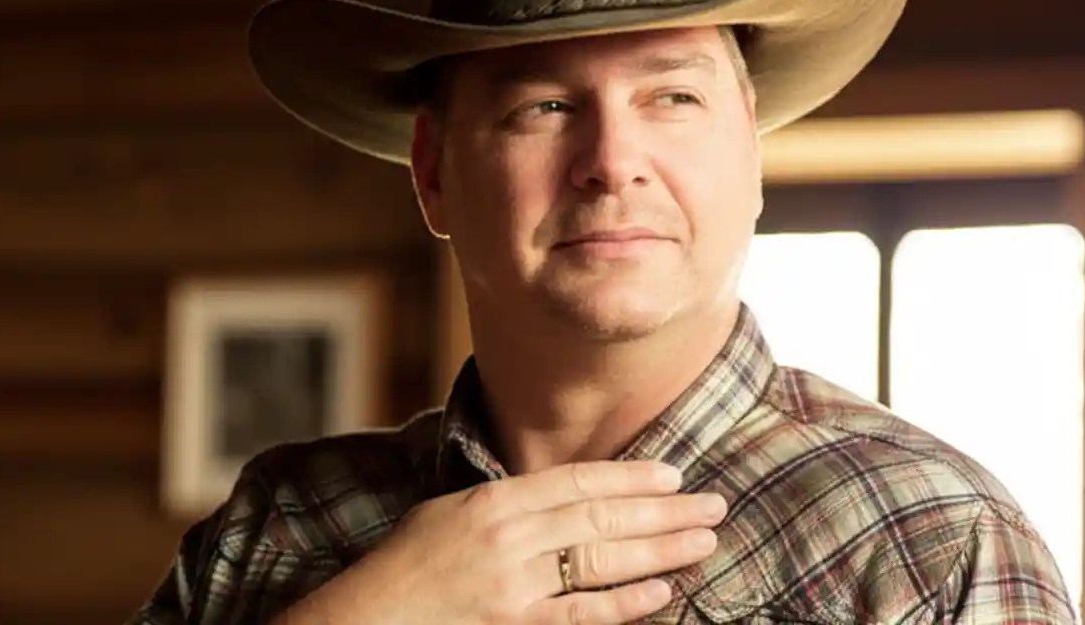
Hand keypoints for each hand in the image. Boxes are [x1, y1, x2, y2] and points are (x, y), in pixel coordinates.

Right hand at [278, 460, 725, 624]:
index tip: (674, 473)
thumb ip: (511, 503)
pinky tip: (662, 590)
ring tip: (704, 540)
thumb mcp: (452, 512)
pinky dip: (626, 603)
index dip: (632, 476)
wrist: (371, 617)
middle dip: (664, 510)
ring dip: (660, 550)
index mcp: (494, 500)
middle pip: (603, 518)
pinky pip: (582, 614)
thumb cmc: (409, 563)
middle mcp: (510, 538)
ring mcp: (516, 586)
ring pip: (603, 561)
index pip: (579, 482)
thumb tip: (570, 496)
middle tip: (713, 505)